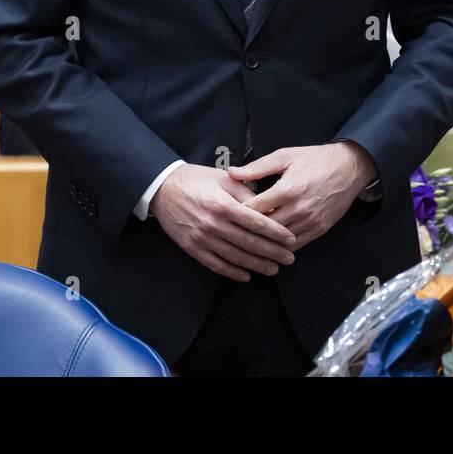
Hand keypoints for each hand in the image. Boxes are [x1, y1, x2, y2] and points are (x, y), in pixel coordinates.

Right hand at [150, 163, 296, 281]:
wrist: (162, 188)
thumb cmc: (195, 179)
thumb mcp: (222, 178)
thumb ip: (245, 191)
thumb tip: (267, 204)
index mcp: (223, 204)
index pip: (256, 222)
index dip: (276, 233)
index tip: (291, 239)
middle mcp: (213, 223)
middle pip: (249, 242)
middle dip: (272, 252)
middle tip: (289, 258)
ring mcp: (202, 238)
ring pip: (235, 257)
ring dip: (257, 265)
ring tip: (274, 269)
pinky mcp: (192, 248)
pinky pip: (216, 264)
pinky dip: (232, 272)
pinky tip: (246, 275)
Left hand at [228, 143, 376, 250]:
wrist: (349, 168)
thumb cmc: (314, 159)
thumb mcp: (284, 156)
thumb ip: (257, 167)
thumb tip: (231, 172)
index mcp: (286, 190)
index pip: (255, 209)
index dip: (238, 214)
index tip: (225, 216)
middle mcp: (298, 209)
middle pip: (266, 228)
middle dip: (248, 231)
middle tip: (232, 233)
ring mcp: (310, 221)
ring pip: (280, 240)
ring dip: (265, 242)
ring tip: (248, 244)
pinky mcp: (320, 229)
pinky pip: (298, 244)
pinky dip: (283, 247)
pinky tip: (272, 247)